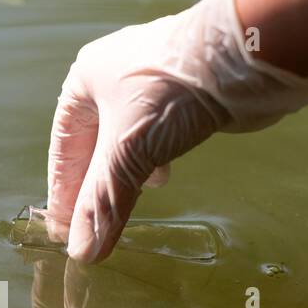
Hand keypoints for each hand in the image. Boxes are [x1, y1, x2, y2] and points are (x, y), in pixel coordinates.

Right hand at [47, 0, 307, 263]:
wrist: (244, 55)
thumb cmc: (173, 93)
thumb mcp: (128, 154)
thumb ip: (103, 204)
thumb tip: (82, 252)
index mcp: (86, 79)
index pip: (64, 147)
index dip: (63, 190)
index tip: (63, 229)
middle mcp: (114, 75)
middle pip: (95, 143)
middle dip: (96, 184)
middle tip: (92, 225)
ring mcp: (152, 79)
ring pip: (128, 138)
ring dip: (126, 174)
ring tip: (129, 201)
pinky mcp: (185, 89)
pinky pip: (158, 132)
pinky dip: (154, 158)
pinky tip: (163, 175)